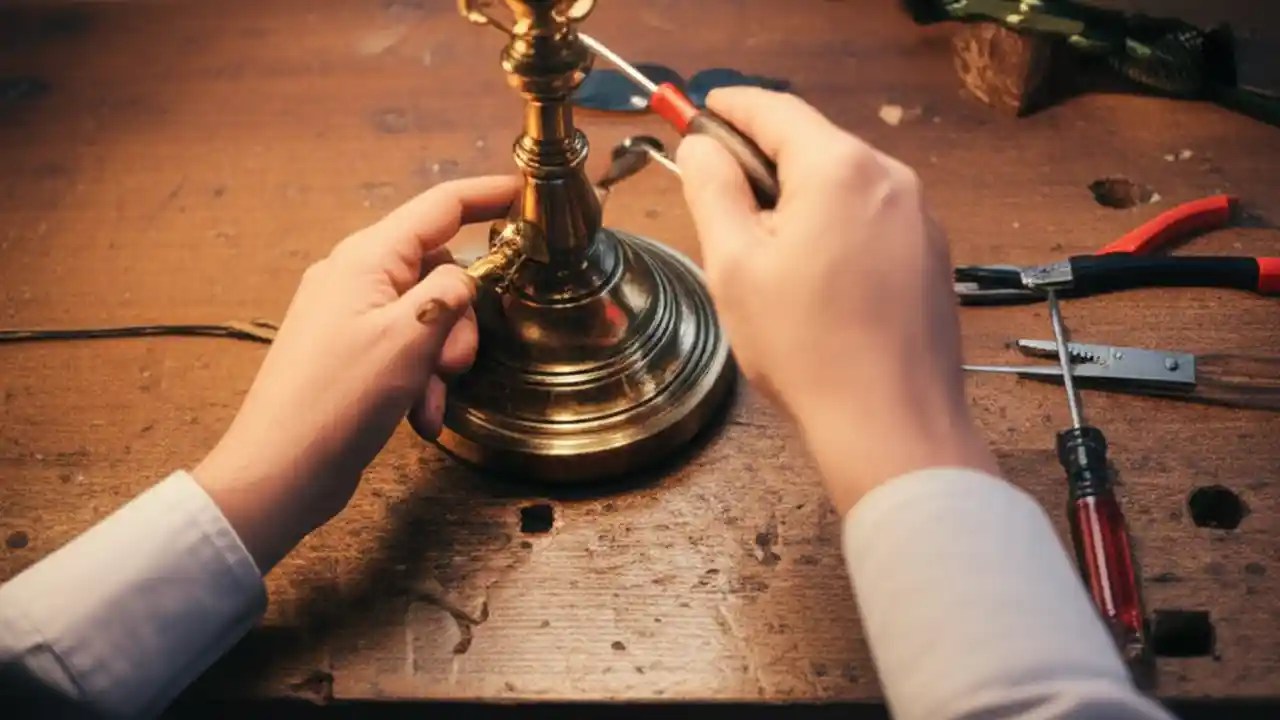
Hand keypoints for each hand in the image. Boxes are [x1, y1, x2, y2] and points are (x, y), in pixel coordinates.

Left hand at [194, 176, 519, 570]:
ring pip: (428, 318)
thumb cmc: (338, 400)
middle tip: (455, 363)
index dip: (486, 196)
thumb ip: (449, 294)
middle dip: (460, 319)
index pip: (439, 208)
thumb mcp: (409, 339)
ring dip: (441, 361)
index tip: (524, 193)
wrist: (280, 471)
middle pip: (439, 272)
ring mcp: (350, 316)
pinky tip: (419, 417)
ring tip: (429, 400)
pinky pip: (405, 351)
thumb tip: (466, 276)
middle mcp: (355, 278)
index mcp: (366, 258)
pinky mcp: (351, 355)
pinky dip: (420, 382)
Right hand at [676, 88, 996, 513]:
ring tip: (763, 253)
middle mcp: (891, 177)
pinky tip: (814, 280)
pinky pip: (871, 219)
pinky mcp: (933, 256)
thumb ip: (712, 189)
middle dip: (762, 161)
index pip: (775, 109)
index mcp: (839, 168)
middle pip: (813, 145)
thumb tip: (702, 146)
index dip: (729, 106)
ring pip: (843, 184)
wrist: (892, 424)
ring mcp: (920, 217)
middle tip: (718, 198)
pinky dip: (835, 228)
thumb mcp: (734, 263)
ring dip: (798, 199)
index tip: (697, 111)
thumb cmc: (805, 346)